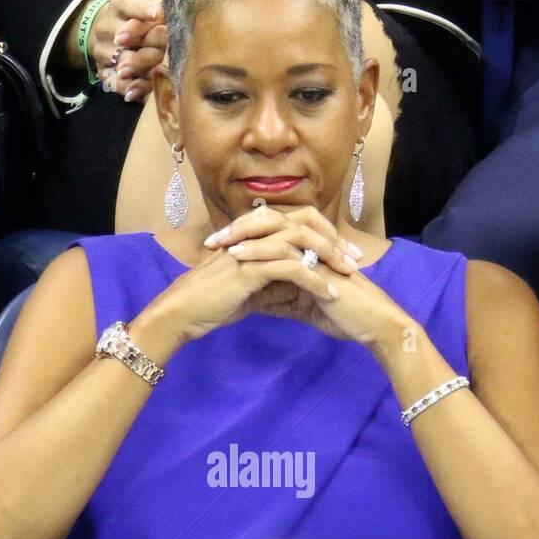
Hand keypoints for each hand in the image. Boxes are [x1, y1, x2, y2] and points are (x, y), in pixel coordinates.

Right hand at [68, 0, 166, 100]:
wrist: (115, 31)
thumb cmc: (143, 9)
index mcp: (117, 5)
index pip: (125, 3)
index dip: (140, 9)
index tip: (157, 13)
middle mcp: (106, 28)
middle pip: (126, 36)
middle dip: (150, 39)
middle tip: (168, 40)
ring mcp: (103, 52)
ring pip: (123, 60)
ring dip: (144, 63)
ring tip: (162, 65)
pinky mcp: (105, 73)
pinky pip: (118, 84)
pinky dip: (134, 86)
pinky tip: (149, 87)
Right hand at [140, 206, 363, 347]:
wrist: (181, 313)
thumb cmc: (210, 304)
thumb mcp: (249, 293)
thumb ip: (271, 286)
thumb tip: (295, 291)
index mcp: (254, 237)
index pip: (297, 226)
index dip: (324, 236)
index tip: (345, 255)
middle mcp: (254, 237)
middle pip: (304, 226)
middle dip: (334, 241)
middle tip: (356, 260)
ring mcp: (251, 249)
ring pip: (300, 242)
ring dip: (329, 257)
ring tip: (349, 274)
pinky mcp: (249, 268)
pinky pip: (290, 268)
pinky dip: (314, 279)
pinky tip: (329, 292)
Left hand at [203, 206, 414, 356]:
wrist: (372, 326)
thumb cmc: (344, 316)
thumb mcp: (303, 308)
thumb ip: (281, 300)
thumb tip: (256, 302)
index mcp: (307, 250)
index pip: (269, 233)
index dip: (242, 237)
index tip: (216, 251)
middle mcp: (311, 244)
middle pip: (269, 223)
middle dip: (237, 229)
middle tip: (210, 241)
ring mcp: (316, 249)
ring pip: (275, 230)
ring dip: (244, 235)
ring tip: (218, 244)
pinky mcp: (320, 261)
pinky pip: (286, 249)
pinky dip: (261, 251)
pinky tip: (240, 257)